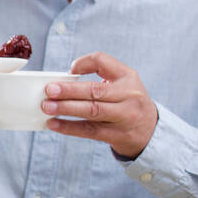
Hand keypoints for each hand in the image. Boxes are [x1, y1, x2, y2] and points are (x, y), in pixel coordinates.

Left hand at [43, 52, 159, 158]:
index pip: (104, 62)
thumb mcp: (122, 82)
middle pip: (95, 91)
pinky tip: (53, 123)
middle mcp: (129, 96)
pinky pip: (89, 130)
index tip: (70, 69)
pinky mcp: (117, 135)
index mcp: (128, 77)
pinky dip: (69, 127)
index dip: (85, 63)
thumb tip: (67, 76)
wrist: (149, 130)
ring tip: (47, 106)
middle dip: (69, 90)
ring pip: (92, 111)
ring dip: (66, 109)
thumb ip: (99, 75)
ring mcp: (125, 117)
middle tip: (49, 90)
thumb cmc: (127, 101)